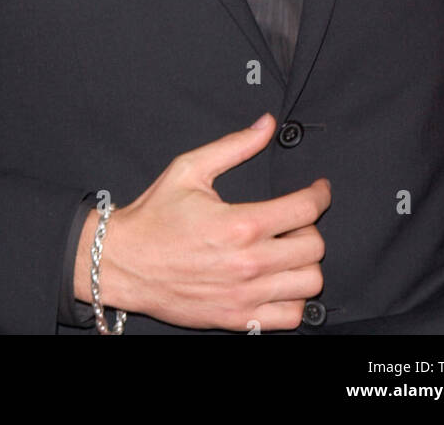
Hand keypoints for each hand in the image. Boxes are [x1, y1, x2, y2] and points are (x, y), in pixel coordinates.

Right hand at [74, 113, 329, 331]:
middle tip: (295, 219)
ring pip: (309, 284)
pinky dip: (293, 299)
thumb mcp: (189, 169)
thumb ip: (234, 145)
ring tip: (288, 249)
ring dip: (305, 263)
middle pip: (314, 247)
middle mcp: (248, 263)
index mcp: (240, 223)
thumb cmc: (154, 215)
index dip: (320, 194)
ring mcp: (245, 295)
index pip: (305, 209)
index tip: (319, 189)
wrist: (123, 262)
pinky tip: (278, 281)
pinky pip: (289, 317)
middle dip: (310, 227)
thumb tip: (266, 125)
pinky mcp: (237, 318)